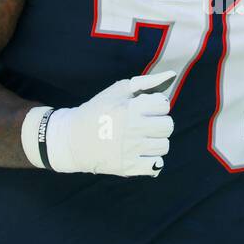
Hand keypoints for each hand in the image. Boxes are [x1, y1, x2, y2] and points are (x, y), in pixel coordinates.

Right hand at [45, 71, 174, 176]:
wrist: (71, 139)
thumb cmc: (97, 111)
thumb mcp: (117, 90)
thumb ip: (145, 82)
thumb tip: (171, 75)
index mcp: (131, 108)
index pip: (164, 105)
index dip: (156, 105)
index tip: (145, 109)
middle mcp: (133, 129)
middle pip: (168, 126)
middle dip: (159, 123)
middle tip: (145, 125)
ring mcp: (132, 150)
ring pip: (164, 146)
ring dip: (156, 142)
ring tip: (141, 139)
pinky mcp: (129, 167)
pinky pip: (157, 165)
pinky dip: (152, 161)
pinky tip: (141, 154)